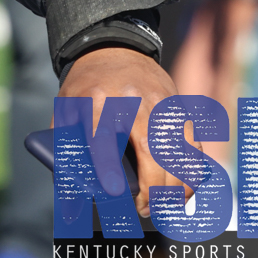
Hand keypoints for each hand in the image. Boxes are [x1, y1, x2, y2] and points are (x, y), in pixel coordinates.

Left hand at [59, 45, 182, 215]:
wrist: (113, 48)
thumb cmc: (85, 87)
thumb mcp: (65, 108)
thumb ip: (66, 145)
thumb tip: (71, 189)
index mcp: (95, 101)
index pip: (101, 136)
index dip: (107, 165)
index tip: (113, 191)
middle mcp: (131, 102)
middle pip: (149, 148)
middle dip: (152, 187)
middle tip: (146, 210)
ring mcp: (159, 104)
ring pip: (177, 150)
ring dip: (177, 185)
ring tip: (168, 207)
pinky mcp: (178, 108)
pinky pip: (192, 144)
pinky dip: (192, 172)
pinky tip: (185, 191)